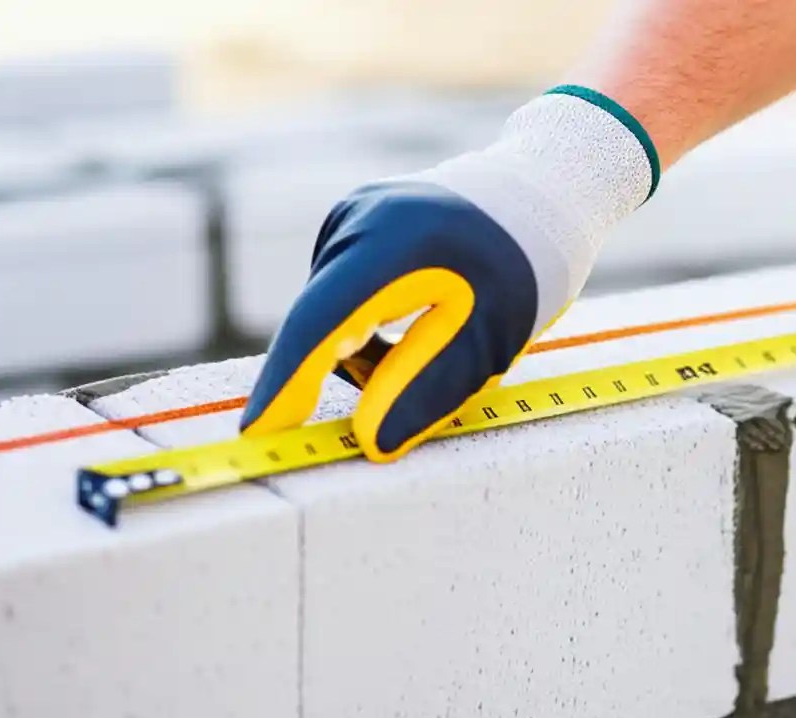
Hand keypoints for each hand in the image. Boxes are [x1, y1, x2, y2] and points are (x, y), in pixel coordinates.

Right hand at [239, 87, 657, 461]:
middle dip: (358, 371)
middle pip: (321, 325)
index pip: (320, 324)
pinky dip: (369, 325)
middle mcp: (355, 220)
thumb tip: (369, 444)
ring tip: (442, 328)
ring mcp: (347, 215)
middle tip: (435, 366)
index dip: (286, 383)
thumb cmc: (523, 270)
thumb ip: (426, 390)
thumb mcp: (489, 340)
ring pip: (329, 317)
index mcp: (392, 244)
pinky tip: (418, 310)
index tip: (257, 434)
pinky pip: (339, 296)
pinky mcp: (347, 221)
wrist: (537, 195)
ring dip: (369, 350)